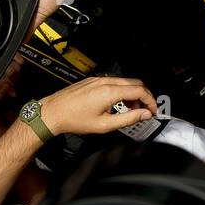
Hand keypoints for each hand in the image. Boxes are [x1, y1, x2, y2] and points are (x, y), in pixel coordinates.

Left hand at [38, 76, 158, 137]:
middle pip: (135, 83)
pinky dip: (122, 91)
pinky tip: (118, 103)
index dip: (150, 101)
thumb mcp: (105, 125)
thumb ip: (128, 119)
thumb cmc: (74, 119)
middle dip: (144, 96)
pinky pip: (114, 82)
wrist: (52, 113)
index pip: (140, 90)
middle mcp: (105, 82)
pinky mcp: (92, 81)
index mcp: (109, 92)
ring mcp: (98, 79)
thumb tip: (144, 114)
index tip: (152, 111)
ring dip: (133, 94)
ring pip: (125, 82)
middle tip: (145, 110)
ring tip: (131, 109)